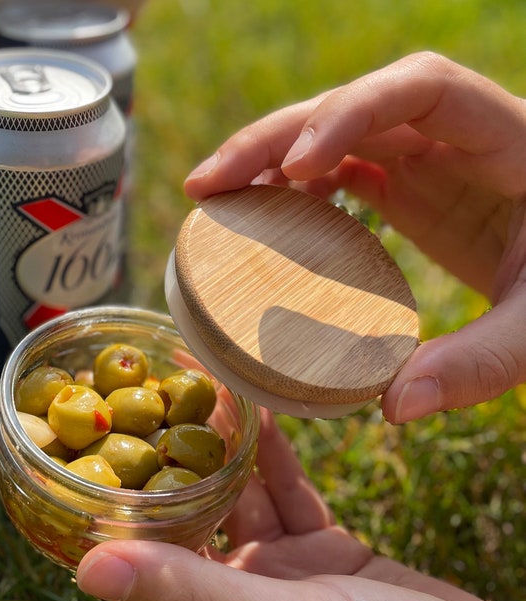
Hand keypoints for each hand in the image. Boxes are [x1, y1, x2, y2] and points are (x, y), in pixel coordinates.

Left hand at [76, 408, 525, 600]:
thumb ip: (196, 600)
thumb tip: (87, 571)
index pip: (139, 566)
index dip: (116, 508)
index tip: (98, 441)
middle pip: (186, 524)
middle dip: (170, 463)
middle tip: (154, 395)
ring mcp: (283, 581)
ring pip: (238, 502)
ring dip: (223, 452)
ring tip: (203, 388)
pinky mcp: (325, 557)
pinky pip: (286, 496)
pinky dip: (273, 458)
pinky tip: (261, 410)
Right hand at [183, 52, 525, 422]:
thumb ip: (479, 363)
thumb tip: (393, 406)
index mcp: (506, 138)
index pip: (420, 89)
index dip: (349, 113)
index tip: (294, 165)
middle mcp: (458, 135)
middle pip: (355, 105)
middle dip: (275, 138)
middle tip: (208, 184)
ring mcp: (432, 159)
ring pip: (337, 133)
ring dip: (270, 159)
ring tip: (215, 200)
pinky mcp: (412, 187)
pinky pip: (343, 169)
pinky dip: (296, 188)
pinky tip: (262, 217)